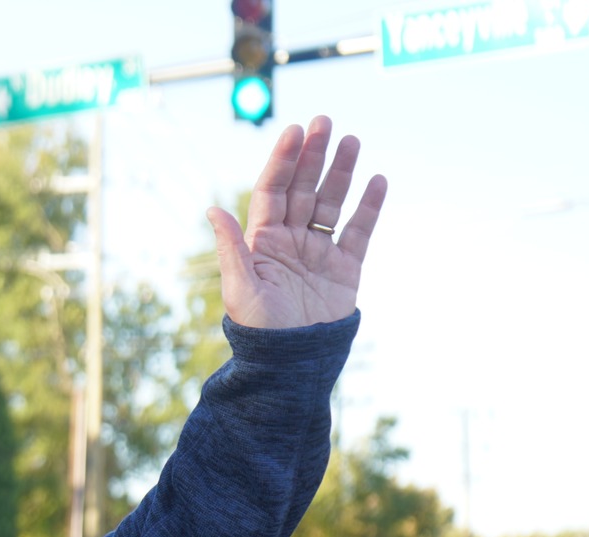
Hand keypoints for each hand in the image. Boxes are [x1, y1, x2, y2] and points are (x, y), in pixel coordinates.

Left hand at [207, 115, 387, 329]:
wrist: (291, 363)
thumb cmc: (259, 330)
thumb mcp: (240, 289)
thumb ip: (231, 248)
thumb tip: (212, 210)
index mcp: (262, 242)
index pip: (273, 191)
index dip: (283, 161)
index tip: (294, 131)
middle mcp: (290, 240)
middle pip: (303, 188)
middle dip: (313, 155)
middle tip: (325, 122)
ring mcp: (319, 251)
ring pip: (331, 202)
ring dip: (341, 171)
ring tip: (351, 141)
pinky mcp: (345, 267)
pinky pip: (359, 231)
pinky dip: (369, 206)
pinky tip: (376, 180)